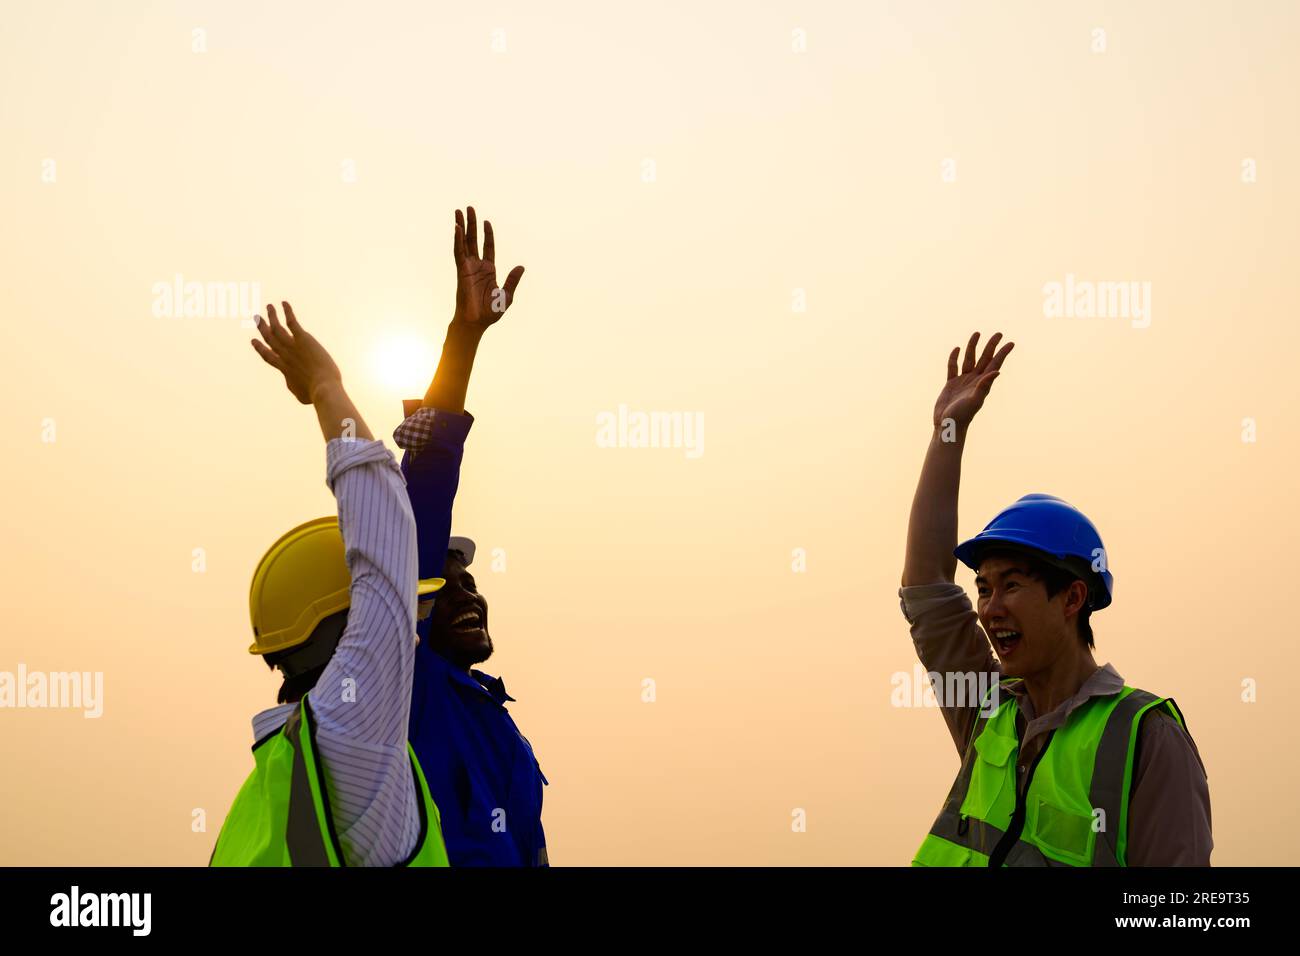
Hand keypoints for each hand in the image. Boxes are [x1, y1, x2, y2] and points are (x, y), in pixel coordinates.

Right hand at [250, 301, 342, 404]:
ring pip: (277, 328)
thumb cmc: (315, 395)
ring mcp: (292, 346)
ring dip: (272, 316)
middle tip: (257, 318)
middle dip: (262, 327)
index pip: (268, 356)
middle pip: (269, 338)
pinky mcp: (303, 339)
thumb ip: (295, 388)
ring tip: (269, 306)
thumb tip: (297, 388)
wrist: (323, 388)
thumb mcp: (301, 395)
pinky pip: (292, 322)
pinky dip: (287, 311)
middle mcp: (284, 356)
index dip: (260, 348)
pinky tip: (284, 303)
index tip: (254, 341)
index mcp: (283, 369)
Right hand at [452, 206, 524, 330]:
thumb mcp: (507, 296)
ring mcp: (468, 267)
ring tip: (459, 211)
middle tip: (469, 208)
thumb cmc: (490, 313)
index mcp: (488, 270)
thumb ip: (512, 280)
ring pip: (464, 242)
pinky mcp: (461, 271)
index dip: (488, 234)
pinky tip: (457, 227)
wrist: (477, 322)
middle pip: (474, 240)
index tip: (486, 221)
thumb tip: (521, 266)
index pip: (488, 247)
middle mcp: (477, 266)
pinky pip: (458, 252)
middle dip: (472, 224)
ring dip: (462, 227)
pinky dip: (458, 239)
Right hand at [933, 331, 1013, 428]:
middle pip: (985, 358)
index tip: (1010, 343)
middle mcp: (974, 380)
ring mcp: (963, 381)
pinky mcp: (951, 384)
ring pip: (969, 359)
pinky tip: (956, 349)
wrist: (948, 426)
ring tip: (977, 334)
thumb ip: (984, 386)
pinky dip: (954, 358)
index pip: (995, 364)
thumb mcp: (975, 400)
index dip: (1002, 353)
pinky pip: (953, 367)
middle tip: (999, 333)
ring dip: (973, 347)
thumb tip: (997, 371)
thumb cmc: (962, 416)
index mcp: (982, 383)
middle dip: (991, 346)